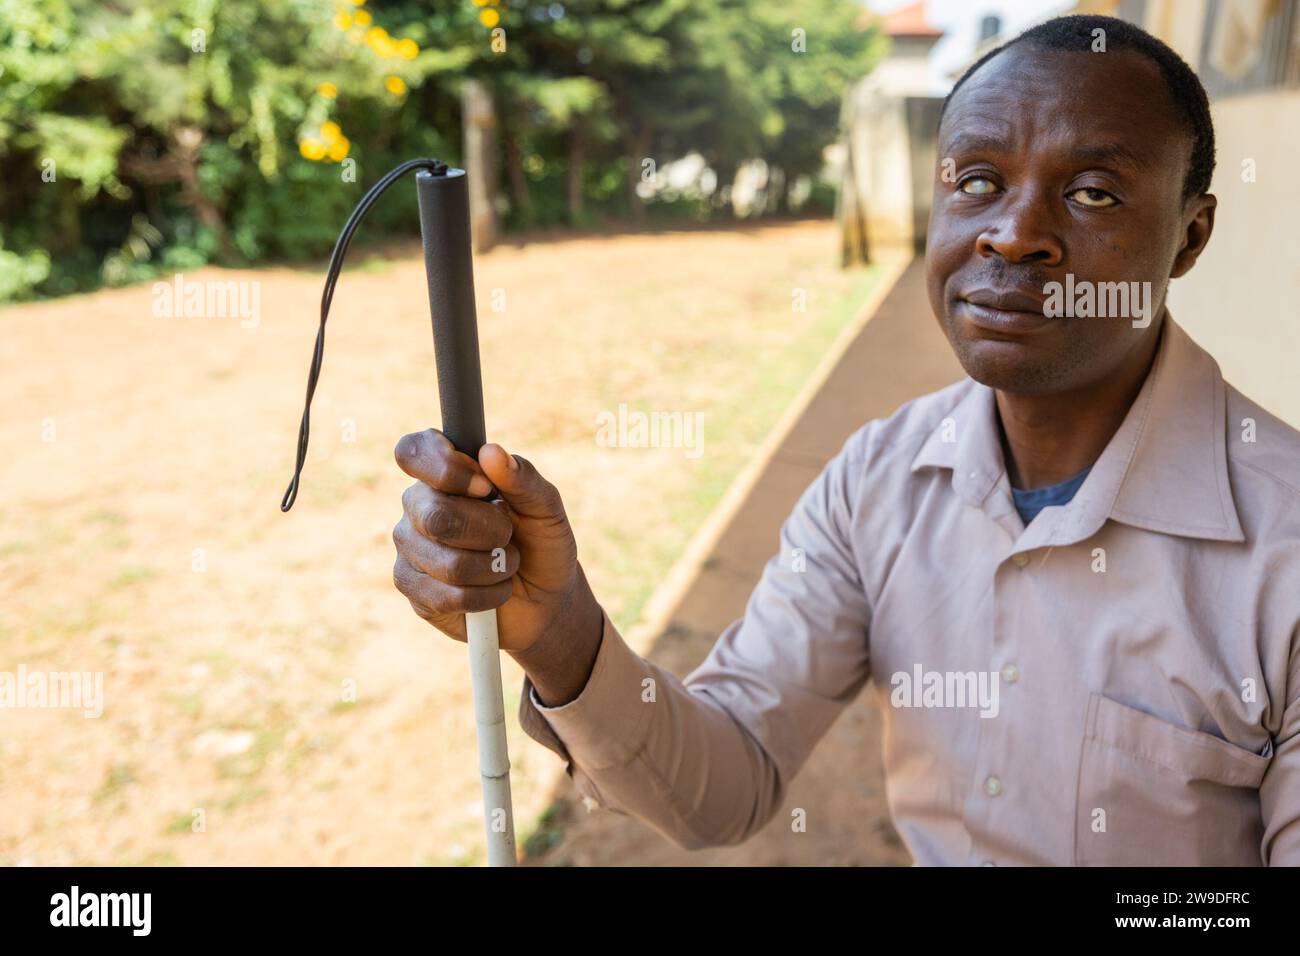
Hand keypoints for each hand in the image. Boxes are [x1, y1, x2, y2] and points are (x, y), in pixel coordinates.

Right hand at [391, 428, 594, 653]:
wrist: (545, 598)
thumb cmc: (541, 544)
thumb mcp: (546, 509)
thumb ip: (523, 479)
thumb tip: (490, 452)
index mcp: (444, 474)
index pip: (413, 452)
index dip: (445, 468)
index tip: (485, 487)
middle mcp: (418, 507)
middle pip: (435, 515)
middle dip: (491, 531)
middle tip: (508, 535)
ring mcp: (410, 549)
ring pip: (448, 563)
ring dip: (494, 568)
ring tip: (505, 565)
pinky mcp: (414, 591)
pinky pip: (449, 597)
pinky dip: (487, 596)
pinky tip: (493, 591)